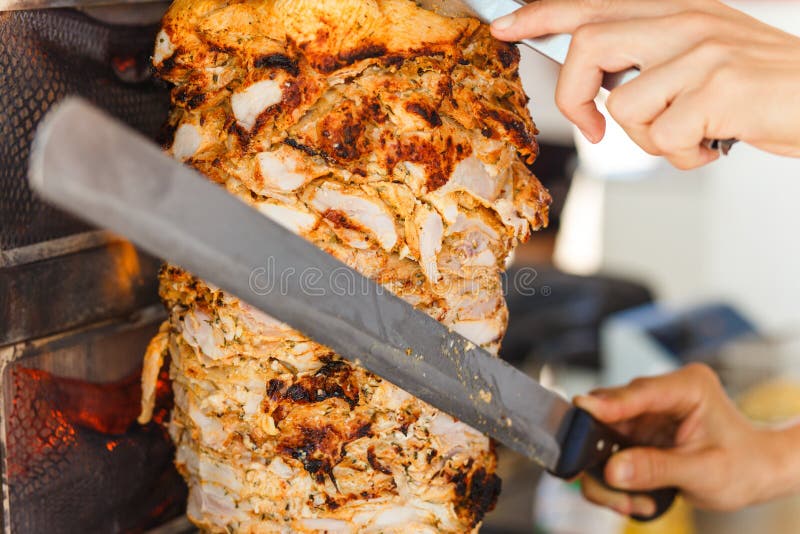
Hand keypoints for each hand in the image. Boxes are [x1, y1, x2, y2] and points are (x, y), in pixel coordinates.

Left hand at [491, 0, 799, 168]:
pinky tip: (710, 145)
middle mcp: (687, 21)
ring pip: (625, 106)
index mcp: (677, 11)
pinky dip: (680, 157)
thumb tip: (597, 88)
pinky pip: (662, 137)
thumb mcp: (701, 59)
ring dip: (647, 141)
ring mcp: (703, 52)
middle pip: (590, 45)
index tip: (504, 26)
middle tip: (590, 127)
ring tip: (687, 135)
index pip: (594, 4)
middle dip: (575, 97)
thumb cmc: (759, 90)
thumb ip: (649, 60)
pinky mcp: (718, 89)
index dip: (542, 14)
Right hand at [573, 364, 799, 516]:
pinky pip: (608, 450)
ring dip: (607, 472)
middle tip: (612, 489)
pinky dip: (614, 478)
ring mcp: (645, 412)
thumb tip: (611, 470)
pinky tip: (634, 498)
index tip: (580, 409)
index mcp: (687, 387)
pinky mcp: (636, 430)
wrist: (755, 472)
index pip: (640, 392)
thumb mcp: (704, 473)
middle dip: (603, 454)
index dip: (608, 404)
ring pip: (602, 434)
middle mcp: (660, 394)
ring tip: (630, 503)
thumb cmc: (743, 466)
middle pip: (610, 413)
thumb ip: (656, 469)